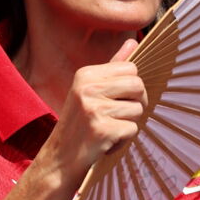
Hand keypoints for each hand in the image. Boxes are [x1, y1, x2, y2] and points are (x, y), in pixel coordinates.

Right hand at [41, 39, 147, 180]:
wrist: (60, 158)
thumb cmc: (80, 124)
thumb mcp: (90, 91)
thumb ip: (112, 66)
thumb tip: (132, 41)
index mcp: (85, 74)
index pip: (131, 69)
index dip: (131, 87)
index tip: (118, 99)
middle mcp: (87, 88)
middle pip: (138, 86)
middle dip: (136, 103)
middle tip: (119, 116)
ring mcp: (94, 109)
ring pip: (138, 109)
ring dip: (128, 124)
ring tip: (108, 129)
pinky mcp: (102, 130)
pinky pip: (133, 129)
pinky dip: (123, 140)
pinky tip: (106, 142)